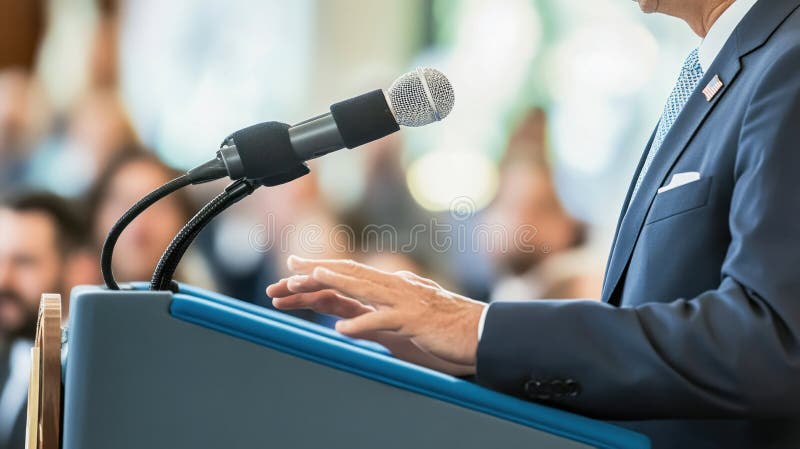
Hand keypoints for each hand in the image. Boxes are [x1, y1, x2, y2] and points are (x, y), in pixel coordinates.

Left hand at [266, 256, 485, 373]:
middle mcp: (396, 287)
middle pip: (349, 275)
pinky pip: (383, 322)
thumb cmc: (449, 325)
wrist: (482, 331)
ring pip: (363, 289)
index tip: (294, 266)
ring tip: (307, 281)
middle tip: (286, 272)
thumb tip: (362, 309)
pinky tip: (342, 331)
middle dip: (316, 272)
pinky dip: (361, 325)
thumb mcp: (411, 313)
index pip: (351, 273)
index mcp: (393, 286)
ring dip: (334, 283)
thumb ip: (387, 308)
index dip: (321, 269)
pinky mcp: (414, 322)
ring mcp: (404, 302)